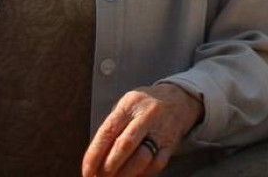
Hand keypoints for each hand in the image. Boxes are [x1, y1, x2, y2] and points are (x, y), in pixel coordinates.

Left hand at [82, 82, 203, 176]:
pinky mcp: (172, 143)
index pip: (107, 132)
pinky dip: (143, 174)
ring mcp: (161, 129)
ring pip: (141, 157)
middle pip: (124, 146)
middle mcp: (146, 115)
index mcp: (129, 105)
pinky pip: (157, 163)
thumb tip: (95, 159)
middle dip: (108, 168)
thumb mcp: (126, 106)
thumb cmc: (144, 106)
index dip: (94, 155)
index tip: (87, 171)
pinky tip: (134, 176)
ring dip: (125, 174)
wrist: (180, 98)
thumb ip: (112, 127)